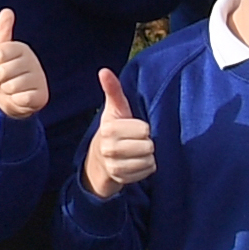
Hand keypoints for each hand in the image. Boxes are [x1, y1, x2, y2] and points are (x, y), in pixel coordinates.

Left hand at [0, 4, 48, 117]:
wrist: (8, 99)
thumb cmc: (1, 73)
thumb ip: (2, 32)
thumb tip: (7, 10)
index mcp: (22, 48)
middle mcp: (33, 61)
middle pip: (3, 71)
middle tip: (4, 80)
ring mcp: (39, 78)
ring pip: (11, 86)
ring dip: (7, 91)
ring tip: (11, 89)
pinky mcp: (42, 96)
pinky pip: (22, 98)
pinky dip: (16, 101)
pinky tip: (20, 98)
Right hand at [82, 67, 154, 196]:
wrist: (98, 160)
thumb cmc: (112, 130)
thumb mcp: (113, 110)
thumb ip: (112, 90)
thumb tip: (104, 70)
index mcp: (109, 129)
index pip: (145, 130)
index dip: (142, 129)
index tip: (132, 129)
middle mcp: (110, 148)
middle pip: (148, 146)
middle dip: (146, 143)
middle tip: (135, 141)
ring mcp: (114, 165)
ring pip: (149, 160)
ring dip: (147, 156)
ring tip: (136, 152)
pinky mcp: (121, 178)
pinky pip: (147, 171)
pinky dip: (146, 168)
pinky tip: (136, 163)